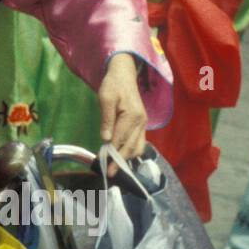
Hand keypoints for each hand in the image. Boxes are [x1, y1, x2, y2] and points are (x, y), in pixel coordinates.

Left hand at [98, 53, 147, 168]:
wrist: (124, 74)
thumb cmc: (112, 85)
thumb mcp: (105, 98)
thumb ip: (106, 119)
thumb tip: (106, 139)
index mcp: (132, 116)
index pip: (121, 140)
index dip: (113, 154)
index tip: (106, 167)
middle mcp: (141, 122)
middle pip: (131, 147)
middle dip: (120, 161)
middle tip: (110, 173)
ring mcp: (143, 123)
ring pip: (138, 147)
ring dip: (127, 157)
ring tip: (114, 166)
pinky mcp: (141, 124)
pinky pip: (139, 142)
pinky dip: (131, 150)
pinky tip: (121, 155)